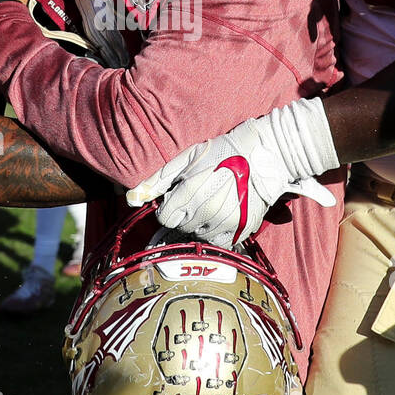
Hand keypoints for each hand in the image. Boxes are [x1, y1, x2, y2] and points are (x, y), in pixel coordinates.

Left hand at [128, 106, 336, 248]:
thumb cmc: (223, 152)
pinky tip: (222, 215)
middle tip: (199, 196)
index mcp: (189, 193)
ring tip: (213, 203)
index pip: (163, 217)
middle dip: (184, 214)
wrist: (264, 156)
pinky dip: (216, 233)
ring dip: (199, 224)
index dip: (169, 206)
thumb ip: (157, 180)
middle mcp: (205, 212)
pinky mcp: (240, 231)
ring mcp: (224, 224)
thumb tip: (130, 198)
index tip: (180, 197)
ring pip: (197, 235)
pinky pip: (217, 243)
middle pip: (179, 227)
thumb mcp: (187, 158)